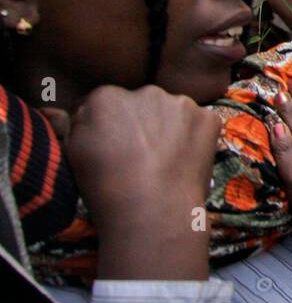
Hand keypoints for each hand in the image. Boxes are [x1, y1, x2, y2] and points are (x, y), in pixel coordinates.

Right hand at [45, 86, 219, 280]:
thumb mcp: (73, 153)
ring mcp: (180, 103)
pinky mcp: (207, 118)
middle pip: (142, 104)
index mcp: (106, 96)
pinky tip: (185, 160)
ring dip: (169, 127)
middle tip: (141, 157)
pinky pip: (200, 123)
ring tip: (164, 161)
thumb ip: (73, 123)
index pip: (107, 104)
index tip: (114, 148)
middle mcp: (144, 91)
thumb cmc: (106, 187)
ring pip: (172, 112)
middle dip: (141, 123)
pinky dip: (196, 137)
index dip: (110, 128)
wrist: (152, 211)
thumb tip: (73, 110)